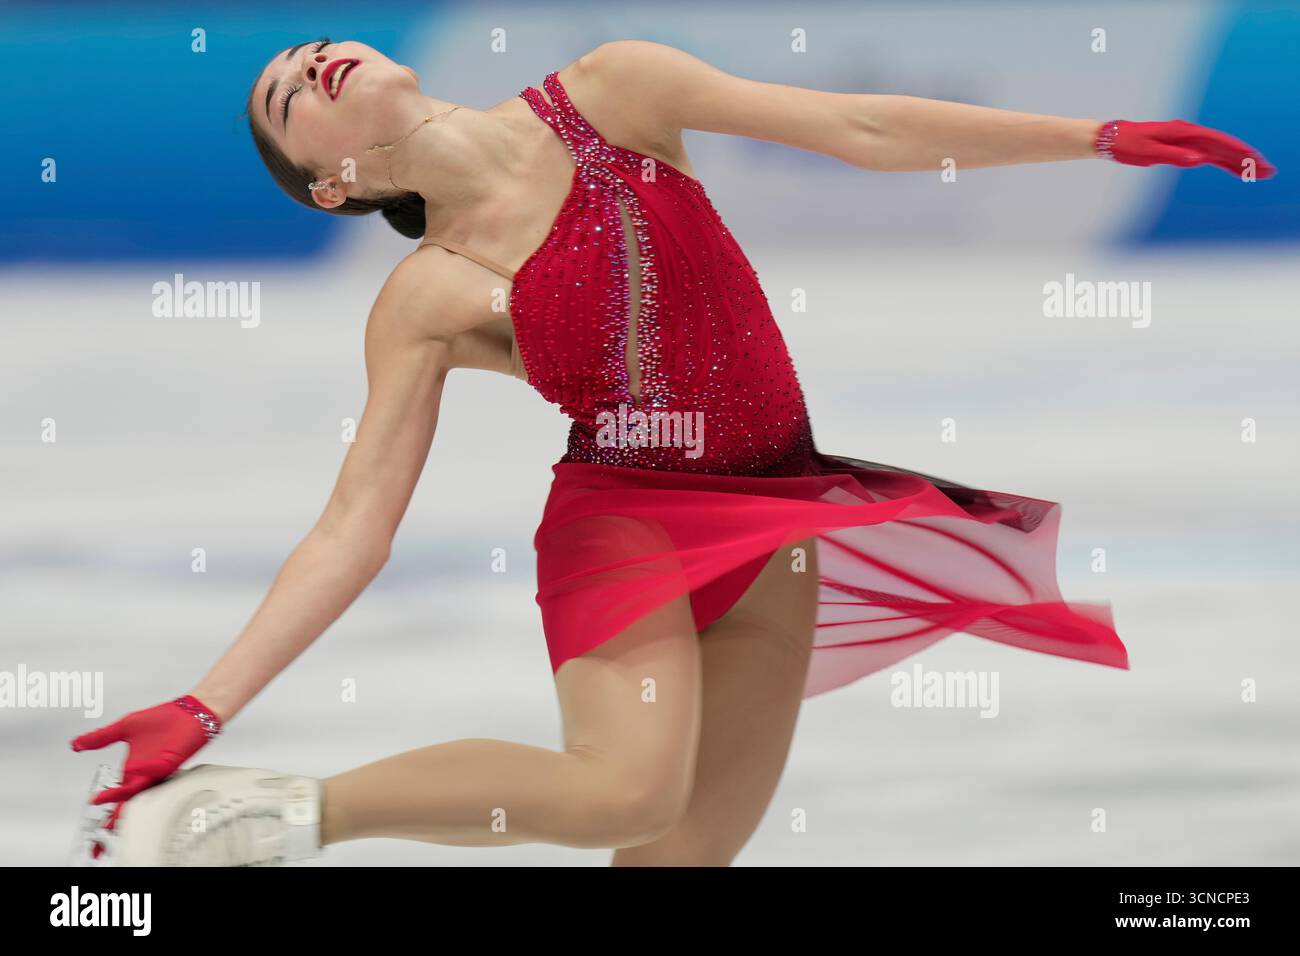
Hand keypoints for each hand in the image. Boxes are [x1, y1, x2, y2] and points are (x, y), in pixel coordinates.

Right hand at [70, 695, 221, 853]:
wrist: (190, 711)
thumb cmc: (163, 719)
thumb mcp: (123, 728)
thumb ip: (99, 738)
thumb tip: (75, 744)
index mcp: (133, 772)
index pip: (116, 799)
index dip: (106, 815)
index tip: (97, 832)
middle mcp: (143, 776)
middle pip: (125, 806)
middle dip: (112, 826)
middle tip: (98, 848)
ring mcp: (153, 773)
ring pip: (135, 799)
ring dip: (122, 812)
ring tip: (107, 826)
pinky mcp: (165, 766)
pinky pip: (146, 781)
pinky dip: (131, 788)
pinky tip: (118, 793)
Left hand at [1095, 119, 1275, 177]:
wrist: (1112, 139)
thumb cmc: (1127, 145)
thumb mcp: (1148, 153)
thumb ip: (1174, 156)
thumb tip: (1199, 160)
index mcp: (1184, 133)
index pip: (1218, 142)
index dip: (1238, 152)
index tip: (1255, 161)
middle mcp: (1189, 134)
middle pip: (1224, 146)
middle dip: (1246, 158)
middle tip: (1268, 170)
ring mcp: (1187, 141)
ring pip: (1219, 151)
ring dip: (1238, 162)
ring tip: (1259, 172)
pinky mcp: (1183, 148)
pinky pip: (1208, 155)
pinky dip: (1223, 163)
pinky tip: (1235, 170)